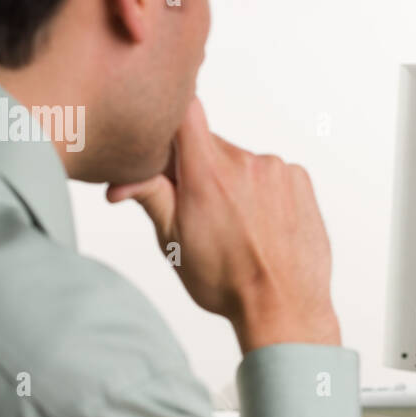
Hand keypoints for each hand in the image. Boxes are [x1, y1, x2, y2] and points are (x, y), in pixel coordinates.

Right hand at [107, 98, 339, 349]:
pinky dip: (262, 190)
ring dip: (233, 180)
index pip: (185, 111)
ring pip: (241, 160)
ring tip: (237, 224)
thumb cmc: (225, 281)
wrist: (284, 305)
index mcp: (207, 174)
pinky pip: (270, 172)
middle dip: (199, 167)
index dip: (172, 118)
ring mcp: (276, 169)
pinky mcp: (299, 178)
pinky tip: (262, 224)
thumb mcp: (174, 242)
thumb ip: (149, 197)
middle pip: (210, 143)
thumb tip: (116, 183)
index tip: (167, 141)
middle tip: (201, 208)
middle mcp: (245, 162)